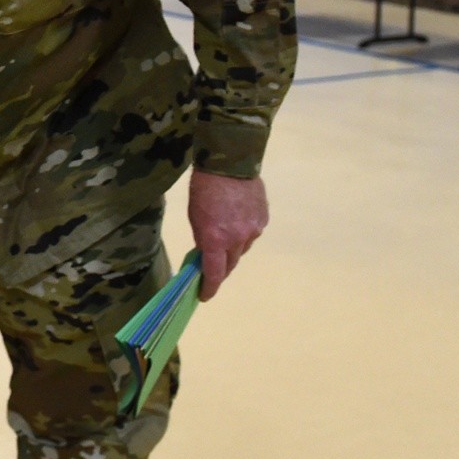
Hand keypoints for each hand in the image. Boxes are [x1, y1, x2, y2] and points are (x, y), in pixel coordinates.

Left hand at [187, 169, 267, 301]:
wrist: (231, 163)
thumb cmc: (204, 188)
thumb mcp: (194, 216)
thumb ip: (202, 238)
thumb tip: (206, 254)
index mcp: (215, 239)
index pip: (214, 273)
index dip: (209, 287)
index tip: (204, 295)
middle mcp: (237, 239)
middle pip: (231, 264)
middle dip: (221, 268)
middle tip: (214, 269)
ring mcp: (253, 230)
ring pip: (243, 248)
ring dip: (233, 248)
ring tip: (225, 237)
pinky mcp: (264, 220)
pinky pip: (252, 234)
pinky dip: (244, 233)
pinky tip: (237, 221)